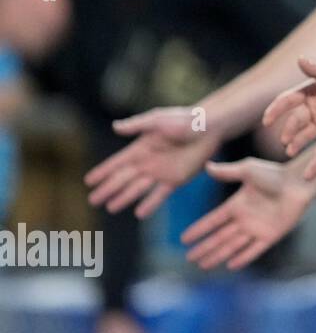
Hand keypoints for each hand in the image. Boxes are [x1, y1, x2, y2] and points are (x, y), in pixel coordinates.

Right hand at [84, 107, 220, 217]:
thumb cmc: (184, 119)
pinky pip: (160, 194)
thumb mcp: (158, 120)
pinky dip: (150, 204)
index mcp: (140, 147)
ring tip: (111, 208)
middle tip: (93, 200)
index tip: (88, 181)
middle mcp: (148, 162)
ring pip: (137, 189)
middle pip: (123, 179)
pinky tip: (139, 213)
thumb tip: (115, 126)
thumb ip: (137, 125)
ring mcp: (161, 172)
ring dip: (124, 198)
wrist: (209, 128)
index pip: (117, 163)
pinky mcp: (176, 179)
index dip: (103, 172)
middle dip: (107, 189)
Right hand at [180, 158, 315, 269]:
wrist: (298, 183)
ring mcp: (257, 228)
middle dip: (204, 248)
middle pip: (219, 237)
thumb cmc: (274, 174)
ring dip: (218, 255)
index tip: (183, 239)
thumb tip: (207, 166)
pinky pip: (254, 250)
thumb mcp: (248, 170)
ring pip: (233, 246)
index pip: (212, 221)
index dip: (199, 230)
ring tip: (203, 266)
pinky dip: (242, 257)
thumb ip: (228, 171)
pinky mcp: (271, 235)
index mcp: (237, 204)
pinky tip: (230, 265)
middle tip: (188, 258)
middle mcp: (244, 219)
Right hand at [262, 57, 315, 179]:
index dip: (276, 109)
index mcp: (311, 91)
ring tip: (290, 152)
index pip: (288, 100)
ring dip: (296, 144)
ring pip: (305, 136)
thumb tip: (299, 59)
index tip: (267, 120)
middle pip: (296, 120)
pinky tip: (309, 176)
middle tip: (285, 139)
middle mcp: (314, 109)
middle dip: (289, 129)